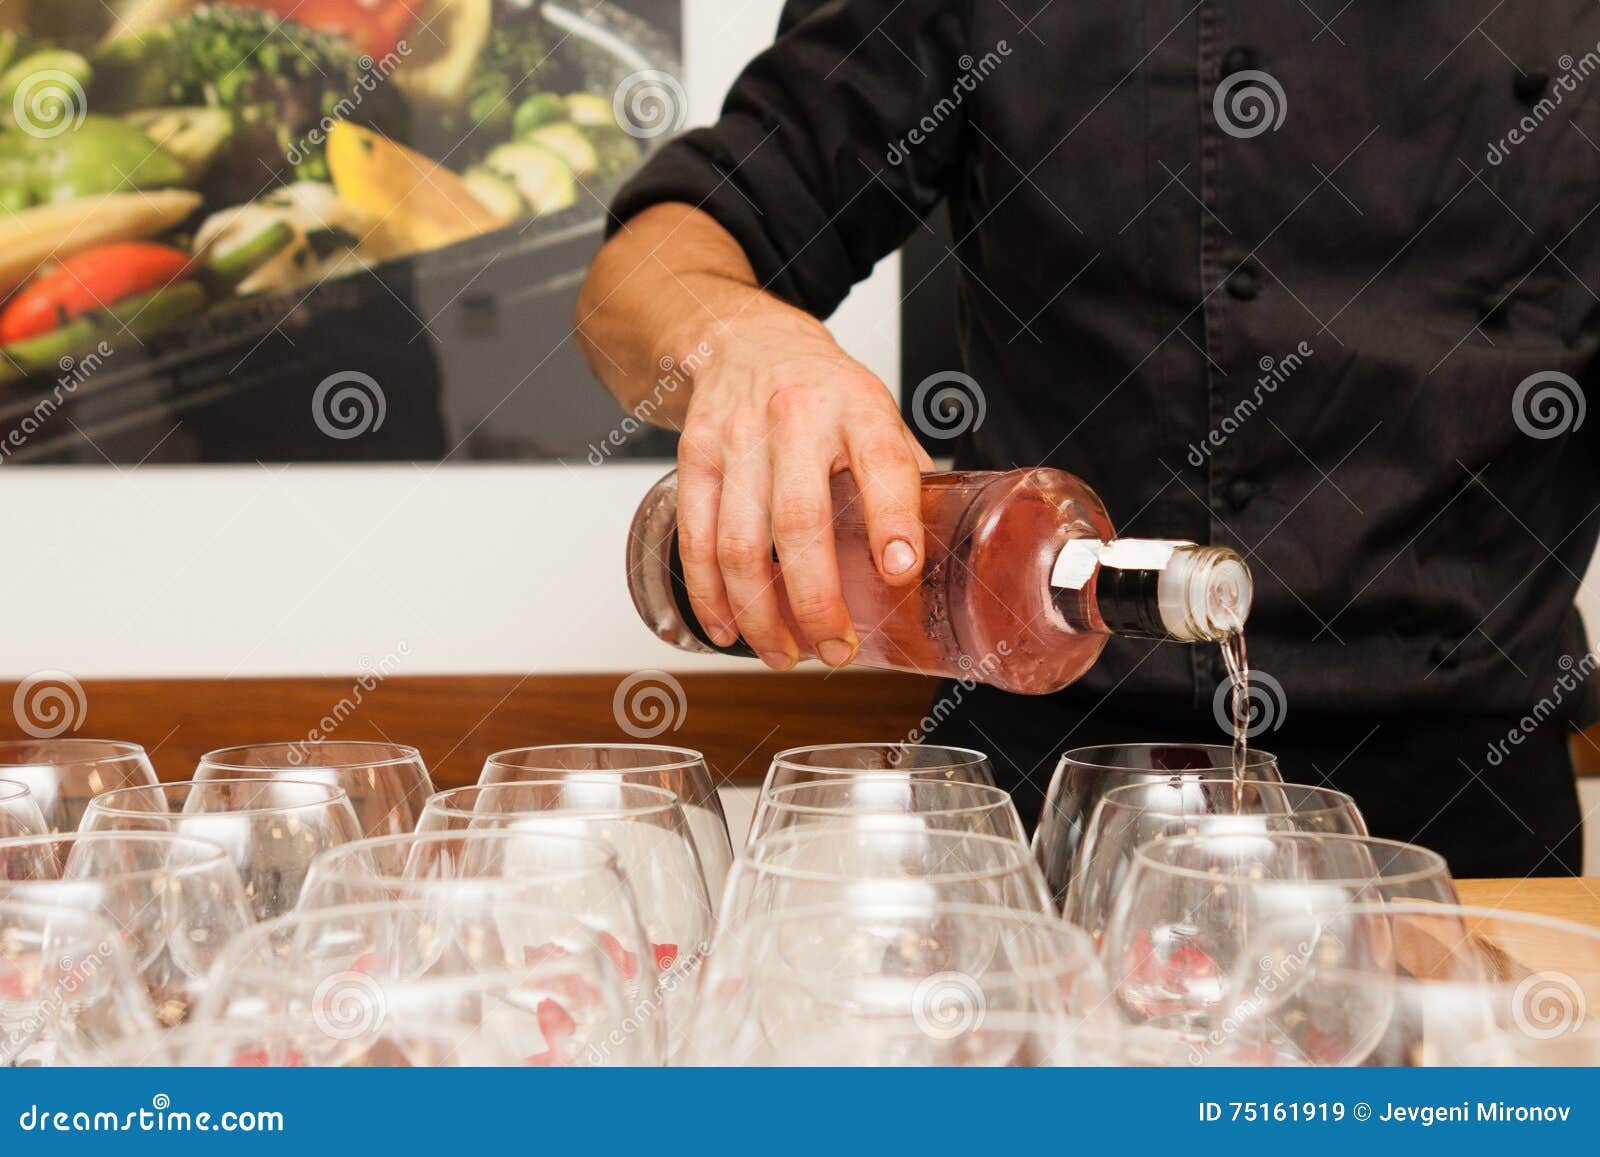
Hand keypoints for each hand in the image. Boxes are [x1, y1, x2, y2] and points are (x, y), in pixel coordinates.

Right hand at [676, 300, 932, 670]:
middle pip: (799, 522)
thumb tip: (939, 560)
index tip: (901, 572)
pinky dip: (710, 596)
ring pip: (739, 544)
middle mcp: (795, 419)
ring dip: (760, 614)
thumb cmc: (821, 390)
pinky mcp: (693, 457)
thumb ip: (904, 480)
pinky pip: (696, 540)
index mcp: (857, 407)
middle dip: (817, 600)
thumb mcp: (877, 413)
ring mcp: (737, 439)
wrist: (743, 340)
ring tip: (785, 654)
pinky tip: (729, 630)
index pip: (881, 463)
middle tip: (837, 650)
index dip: (893, 521)